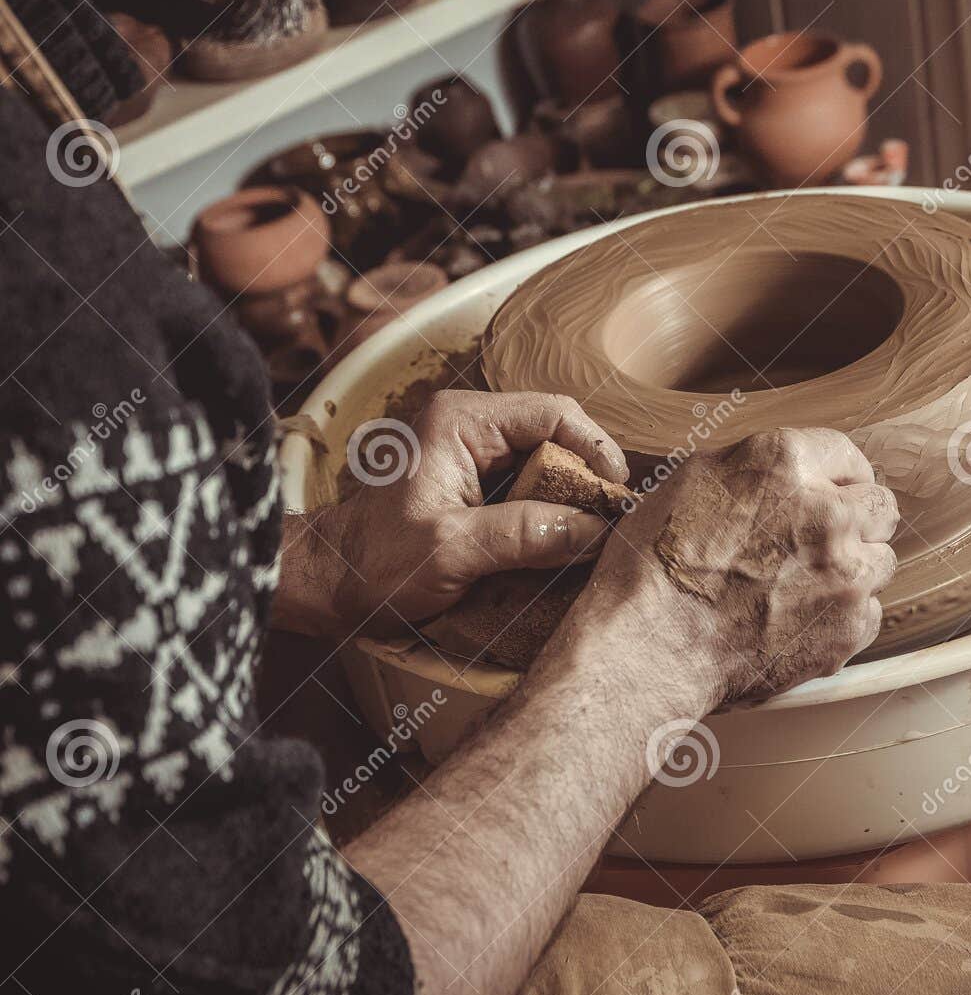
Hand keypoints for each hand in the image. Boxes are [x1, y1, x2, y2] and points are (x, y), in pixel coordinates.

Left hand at [277, 390, 628, 636]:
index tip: (618, 495)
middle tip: (613, 521)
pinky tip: (563, 540)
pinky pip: (526, 483)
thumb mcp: (453, 551)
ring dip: (570, 495)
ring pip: (543, 459)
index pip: (553, 412)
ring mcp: (468, 451)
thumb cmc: (375, 563)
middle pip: (554, 433)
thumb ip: (525, 534)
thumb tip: (594, 530)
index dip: (595, 448)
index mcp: (460, 420)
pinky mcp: (470, 481)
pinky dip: (549, 508)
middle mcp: (467, 424)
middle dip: (587, 475)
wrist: (327, 582)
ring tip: (596, 532)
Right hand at [570, 427, 897, 718]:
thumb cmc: (655, 563)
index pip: (845, 454)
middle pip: (880, 507)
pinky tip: (796, 619)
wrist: (650, 646)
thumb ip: (757, 467)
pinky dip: (842, 616)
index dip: (835, 475)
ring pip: (881, 561)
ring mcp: (845, 574)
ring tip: (801, 584)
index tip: (830, 491)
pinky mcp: (849, 629)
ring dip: (852, 569)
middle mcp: (827, 512)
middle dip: (855, 519)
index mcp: (784, 463)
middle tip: (817, 540)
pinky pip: (869, 613)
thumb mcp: (692, 481)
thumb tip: (789, 473)